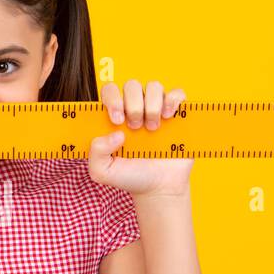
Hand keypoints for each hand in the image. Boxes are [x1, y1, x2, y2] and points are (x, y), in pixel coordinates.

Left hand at [88, 80, 193, 197]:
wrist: (158, 188)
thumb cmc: (130, 176)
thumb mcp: (102, 171)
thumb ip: (96, 152)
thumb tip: (115, 133)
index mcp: (115, 116)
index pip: (110, 91)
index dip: (112, 99)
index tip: (117, 120)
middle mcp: (135, 108)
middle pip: (131, 85)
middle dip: (132, 105)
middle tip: (135, 128)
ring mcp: (157, 109)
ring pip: (154, 86)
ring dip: (152, 106)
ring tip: (152, 128)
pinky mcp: (177, 114)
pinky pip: (177, 93)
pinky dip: (172, 101)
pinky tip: (167, 117)